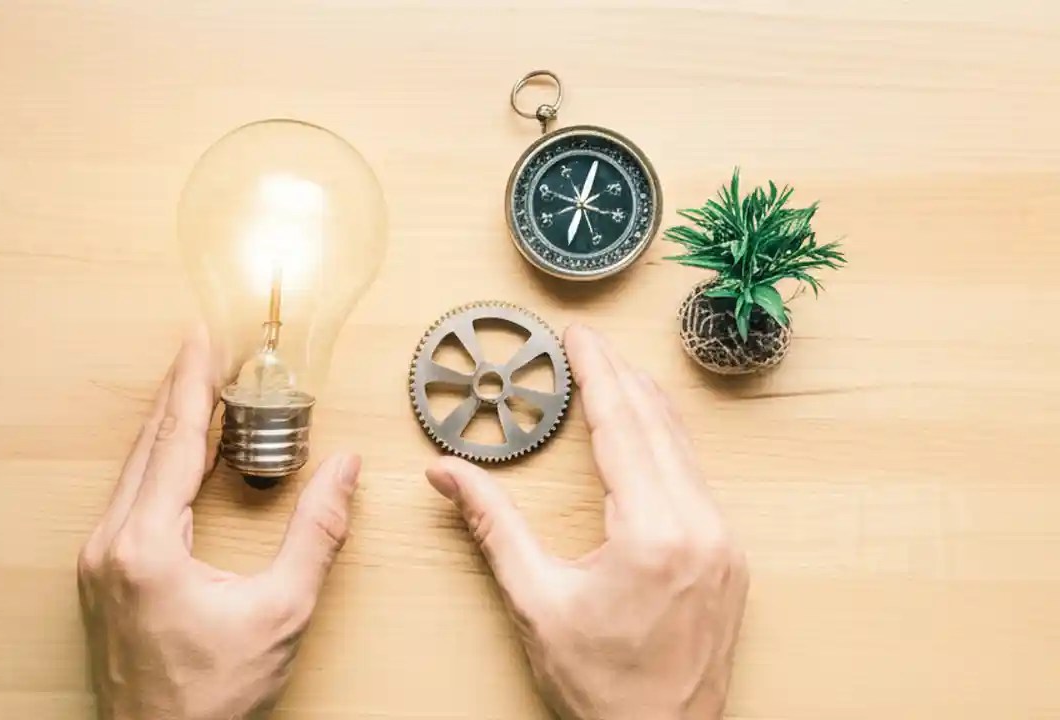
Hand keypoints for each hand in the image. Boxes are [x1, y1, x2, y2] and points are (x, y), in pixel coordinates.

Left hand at [77, 326, 360, 719]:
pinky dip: (158, 464)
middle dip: (181, 392)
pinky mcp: (102, 577)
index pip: (175, 440)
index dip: (192, 381)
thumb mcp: (280, 614)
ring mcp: (99, 561)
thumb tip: (343, 471)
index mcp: (146, 546)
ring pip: (134, 470)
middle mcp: (110, 544)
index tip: (201, 335)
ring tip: (199, 390)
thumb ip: (315, 534)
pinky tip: (180, 455)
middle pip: (149, 445)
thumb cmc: (212, 698)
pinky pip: (128, 497)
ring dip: (169, 426)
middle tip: (206, 349)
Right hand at [426, 325, 747, 719]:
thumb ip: (493, 526)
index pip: (620, 427)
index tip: (578, 337)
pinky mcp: (729, 558)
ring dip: (647, 406)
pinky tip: (650, 433)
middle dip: (620, 377)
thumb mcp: (536, 601)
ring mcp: (723, 543)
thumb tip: (448, 474)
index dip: (596, 374)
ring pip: (684, 450)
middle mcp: (701, 528)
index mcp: (653, 533)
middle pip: (656, 427)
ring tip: (616, 373)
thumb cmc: (602, 685)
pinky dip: (668, 445)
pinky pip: (698, 480)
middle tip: (589, 342)